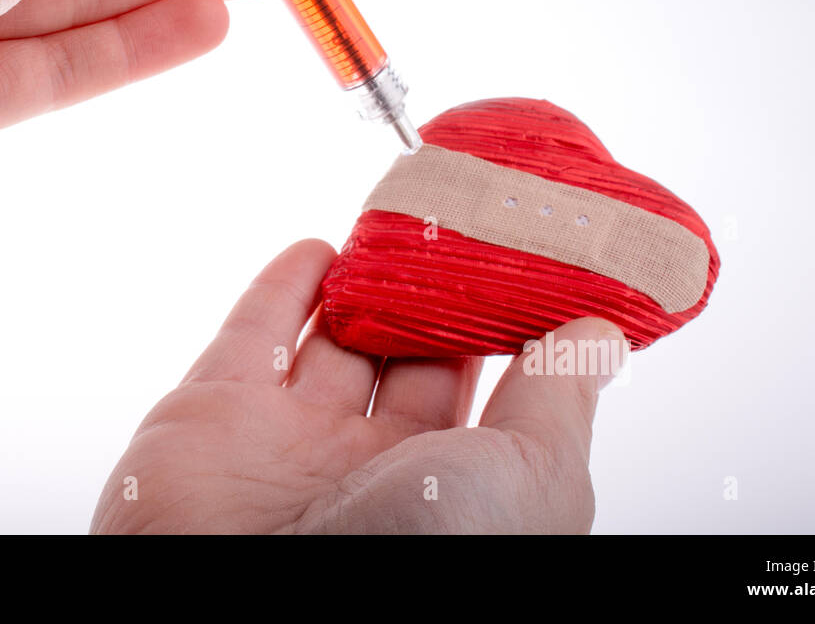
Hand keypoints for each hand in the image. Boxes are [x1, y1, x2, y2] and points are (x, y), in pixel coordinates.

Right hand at [92, 240, 627, 533]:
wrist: (250, 599)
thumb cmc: (412, 552)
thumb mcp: (530, 478)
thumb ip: (557, 402)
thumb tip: (598, 337)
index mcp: (452, 489)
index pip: (488, 396)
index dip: (505, 330)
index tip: (526, 263)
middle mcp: (370, 467)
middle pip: (409, 362)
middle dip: (430, 299)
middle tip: (456, 229)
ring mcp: (289, 437)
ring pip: (334, 343)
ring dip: (362, 287)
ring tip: (391, 228)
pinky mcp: (216, 410)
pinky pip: (254, 335)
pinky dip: (286, 288)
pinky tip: (319, 251)